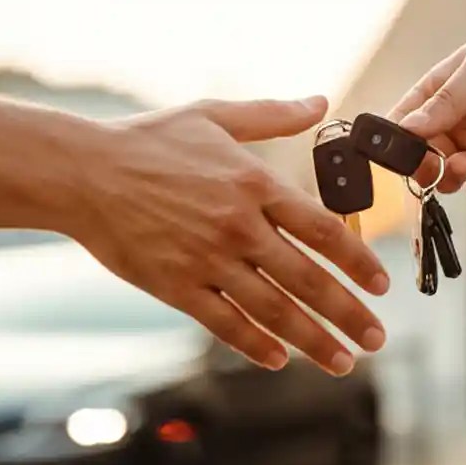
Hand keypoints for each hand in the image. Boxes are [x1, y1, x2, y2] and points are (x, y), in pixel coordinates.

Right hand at [67, 96, 389, 375]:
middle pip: (309, 279)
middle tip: (377, 338)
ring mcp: (208, 261)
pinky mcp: (176, 287)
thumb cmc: (148, 140)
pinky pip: (225, 324)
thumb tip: (321, 101)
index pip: (324, 230)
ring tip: (344, 362)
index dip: (359, 262)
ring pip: (274, 310)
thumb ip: (272, 115)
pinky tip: (281, 360)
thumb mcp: (214, 116)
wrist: (83, 172)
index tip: (382, 285)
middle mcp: (239, 226)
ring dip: (314, 340)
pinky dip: (256, 345)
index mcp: (255, 184)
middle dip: (349, 314)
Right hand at [389, 18, 465, 198]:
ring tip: (465, 165)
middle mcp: (456, 124)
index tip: (390, 154)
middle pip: (422, 157)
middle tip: (433, 164)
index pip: (403, 122)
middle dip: (422, 166)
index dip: (393, 140)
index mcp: (441, 94)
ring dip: (450, 177)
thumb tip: (408, 129)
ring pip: (449, 177)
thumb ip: (449, 98)